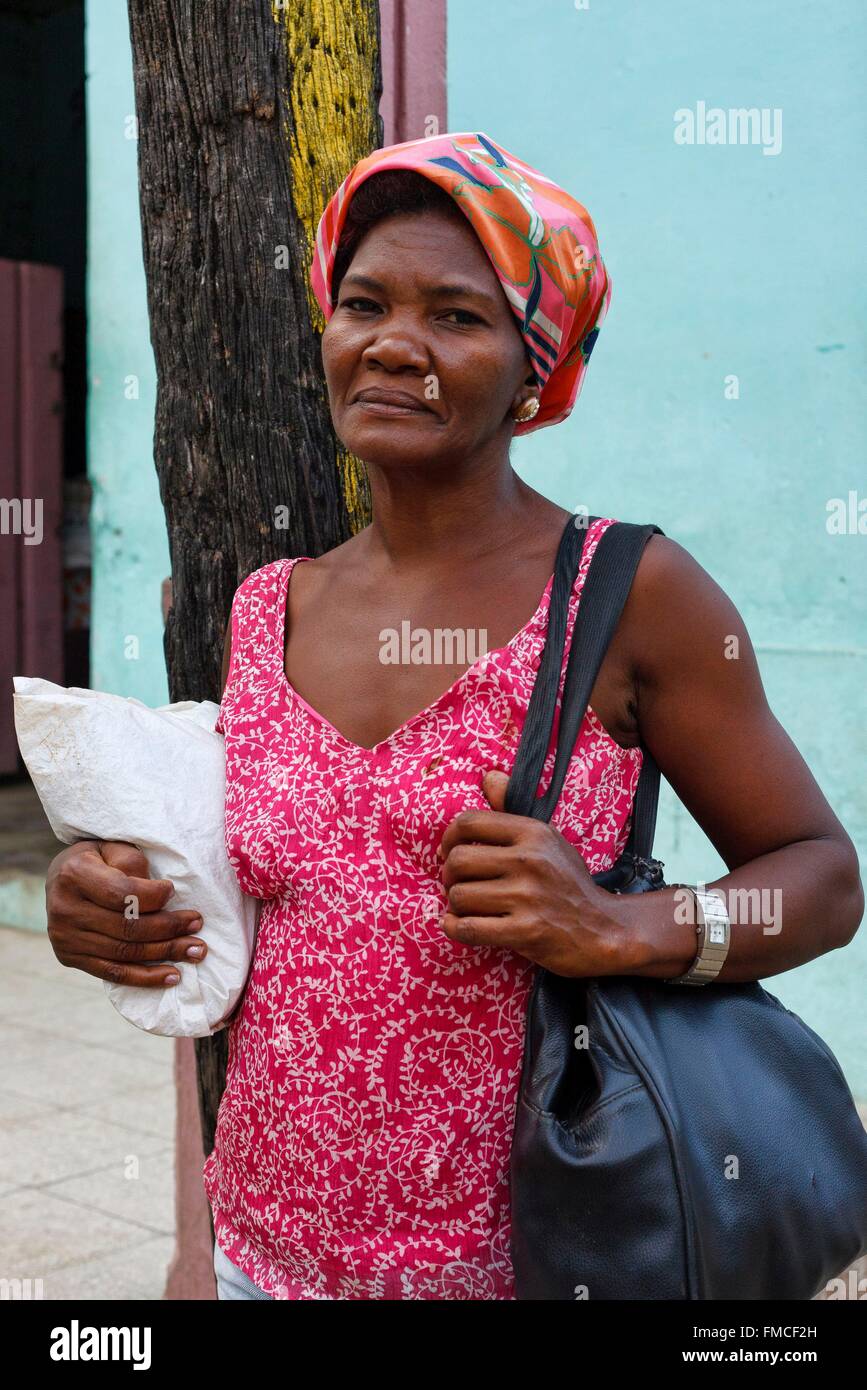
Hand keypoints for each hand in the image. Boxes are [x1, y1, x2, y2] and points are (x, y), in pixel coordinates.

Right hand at [46, 839, 207, 986]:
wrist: (63, 877)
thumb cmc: (99, 858)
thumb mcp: (114, 847)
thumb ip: (134, 864)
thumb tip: (161, 895)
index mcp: (74, 874)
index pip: (121, 894)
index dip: (153, 896)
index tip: (174, 892)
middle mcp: (65, 908)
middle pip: (126, 927)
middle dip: (169, 928)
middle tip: (197, 925)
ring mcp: (65, 937)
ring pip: (124, 952)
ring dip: (165, 953)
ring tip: (195, 951)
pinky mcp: (70, 958)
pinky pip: (113, 973)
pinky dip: (145, 978)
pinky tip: (172, 976)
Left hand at [437, 770, 631, 977]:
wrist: (603, 929)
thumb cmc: (568, 883)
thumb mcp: (548, 839)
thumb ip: (512, 810)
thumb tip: (489, 777)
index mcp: (534, 832)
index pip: (469, 822)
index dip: (448, 838)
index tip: (449, 853)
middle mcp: (530, 861)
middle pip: (458, 860)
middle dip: (449, 875)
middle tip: (458, 884)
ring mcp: (528, 897)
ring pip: (460, 895)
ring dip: (455, 904)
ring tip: (467, 906)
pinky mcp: (526, 932)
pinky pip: (469, 928)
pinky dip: (454, 927)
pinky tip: (457, 924)